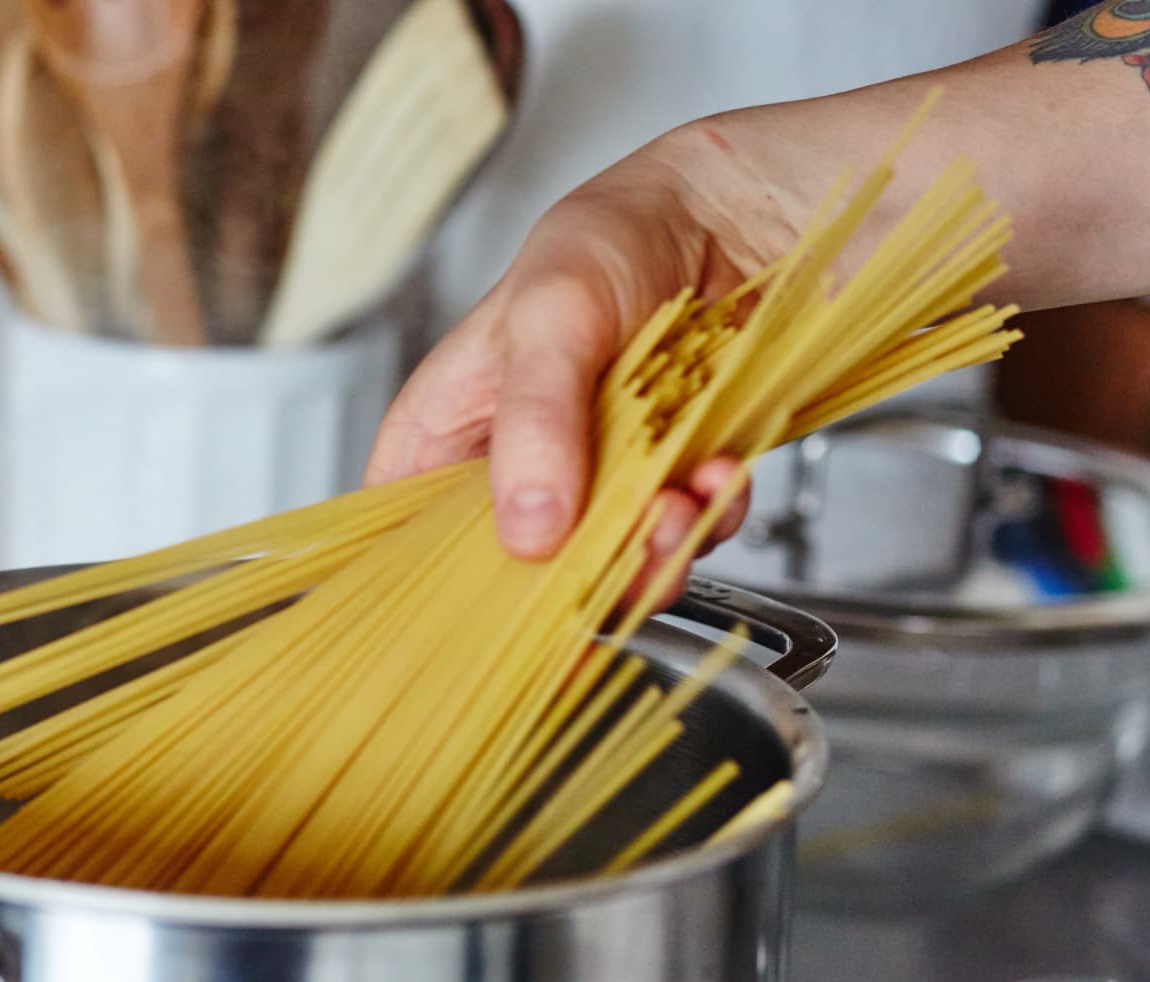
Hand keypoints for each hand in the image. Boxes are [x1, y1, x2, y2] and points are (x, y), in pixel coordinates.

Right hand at [365, 123, 799, 597]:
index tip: (505, 596)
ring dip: (653, 551)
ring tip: (681, 498)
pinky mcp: (658, 489)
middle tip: (622, 542)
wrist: (736, 218)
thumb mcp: (554, 313)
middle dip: (579, 574)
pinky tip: (716, 472)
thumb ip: (535, 418)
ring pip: (604, 570)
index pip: (413, 541)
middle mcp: (511, 472)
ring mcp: (588, 487)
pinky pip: (676, 542)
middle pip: (518, 576)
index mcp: (446, 434)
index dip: (447, 585)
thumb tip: (529, 526)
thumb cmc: (616, 238)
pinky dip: (705, 520)